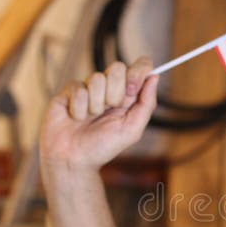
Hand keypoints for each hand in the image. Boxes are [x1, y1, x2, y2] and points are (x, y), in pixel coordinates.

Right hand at [39, 57, 157, 174]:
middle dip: (115, 92)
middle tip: (109, 110)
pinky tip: (76, 117)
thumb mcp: (132, 130)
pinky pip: (78, 88)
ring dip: (96, 105)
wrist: (73, 159)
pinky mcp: (70, 91)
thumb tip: (155, 77)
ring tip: (90, 119)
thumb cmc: (103, 147)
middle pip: (118, 67)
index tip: (132, 89)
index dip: (138, 71)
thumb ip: (146, 104)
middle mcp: (110, 88)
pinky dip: (79, 108)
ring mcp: (90, 88)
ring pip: (97, 78)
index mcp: (129, 96)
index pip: (141, 67)